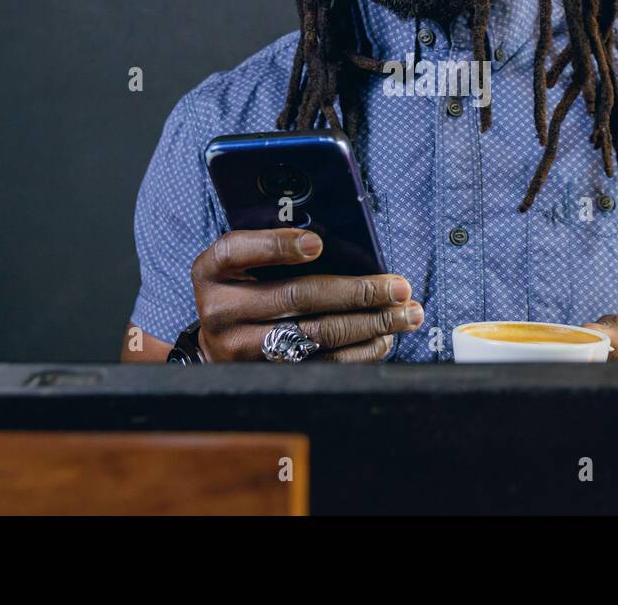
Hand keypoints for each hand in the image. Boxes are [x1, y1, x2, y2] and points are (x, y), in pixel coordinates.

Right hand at [189, 228, 422, 361]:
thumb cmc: (243, 288)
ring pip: (316, 334)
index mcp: (212, 271)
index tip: (317, 242)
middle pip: (297, 296)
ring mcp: (240, 348)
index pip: (238, 250)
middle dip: (357, 290)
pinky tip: (385, 338)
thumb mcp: (242, 262)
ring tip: (404, 314)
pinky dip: (360, 351)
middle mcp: (221, 310)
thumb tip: (342, 242)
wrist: (216, 344)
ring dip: (370, 323)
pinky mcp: (267, 375)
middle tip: (398, 287)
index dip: (278, 245)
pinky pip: (322, 365)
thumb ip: (274, 245)